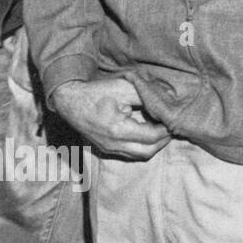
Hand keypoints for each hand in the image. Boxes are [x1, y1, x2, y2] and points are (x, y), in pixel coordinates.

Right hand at [52, 77, 171, 159]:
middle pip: (148, 151)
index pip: (152, 136)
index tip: (172, 117)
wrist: (69, 101)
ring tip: (162, 128)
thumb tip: (168, 99)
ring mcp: (108, 149)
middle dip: (164, 140)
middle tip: (171, 125)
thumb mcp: (124, 88)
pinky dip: (143, 145)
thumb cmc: (96, 92)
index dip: (167, 128)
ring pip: (140, 155)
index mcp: (117, 130)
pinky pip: (130, 154)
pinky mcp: (106, 149)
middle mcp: (113, 144)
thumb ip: (147, 94)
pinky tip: (148, 132)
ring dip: (154, 144)